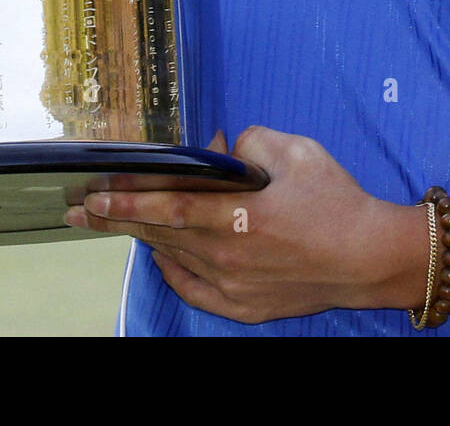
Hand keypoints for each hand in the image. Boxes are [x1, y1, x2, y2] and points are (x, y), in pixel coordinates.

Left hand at [64, 126, 427, 323]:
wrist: (369, 257)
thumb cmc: (334, 200)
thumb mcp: (293, 151)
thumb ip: (246, 143)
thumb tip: (216, 148)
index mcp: (237, 215)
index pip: (166, 206)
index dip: (125, 200)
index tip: (93, 194)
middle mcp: (226, 255)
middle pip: (158, 234)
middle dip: (116, 219)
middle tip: (81, 209)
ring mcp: (232, 286)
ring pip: (173, 258)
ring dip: (141, 239)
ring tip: (112, 223)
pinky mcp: (243, 306)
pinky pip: (193, 287)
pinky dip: (172, 269)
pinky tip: (160, 254)